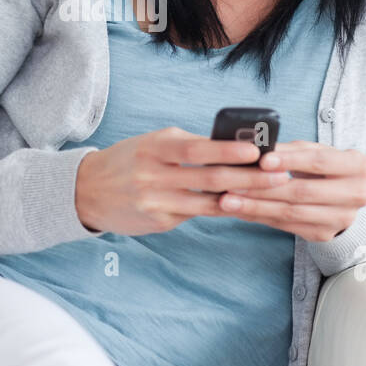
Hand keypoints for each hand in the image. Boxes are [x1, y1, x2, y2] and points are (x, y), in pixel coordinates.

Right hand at [74, 126, 291, 234]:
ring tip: (270, 193)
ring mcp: (156, 200)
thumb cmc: (129, 161)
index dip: (228, 151)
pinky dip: (219, 210)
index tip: (256, 151)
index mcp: (155, 147)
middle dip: (248, 177)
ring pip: (207, 201)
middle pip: (209, 176)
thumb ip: (186, 146)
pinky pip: (194, 215)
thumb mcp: (152, 144)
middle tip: (279, 176)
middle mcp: (154, 173)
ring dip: (241, 198)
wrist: (85, 190)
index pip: (197, 148)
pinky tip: (241, 207)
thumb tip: (232, 148)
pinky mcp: (158, 221)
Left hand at [215, 140, 365, 241]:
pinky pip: (286, 226)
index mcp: (358, 166)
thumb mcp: (315, 151)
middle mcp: (357, 195)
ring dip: (255, 206)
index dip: (289, 160)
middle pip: (303, 192)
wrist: (345, 194)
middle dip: (264, 188)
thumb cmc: (324, 166)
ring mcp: (342, 219)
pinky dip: (260, 217)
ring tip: (227, 200)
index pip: (320, 162)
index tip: (262, 160)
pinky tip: (239, 210)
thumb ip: (290, 150)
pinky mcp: (324, 234)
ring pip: (291, 212)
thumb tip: (256, 149)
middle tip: (232, 183)